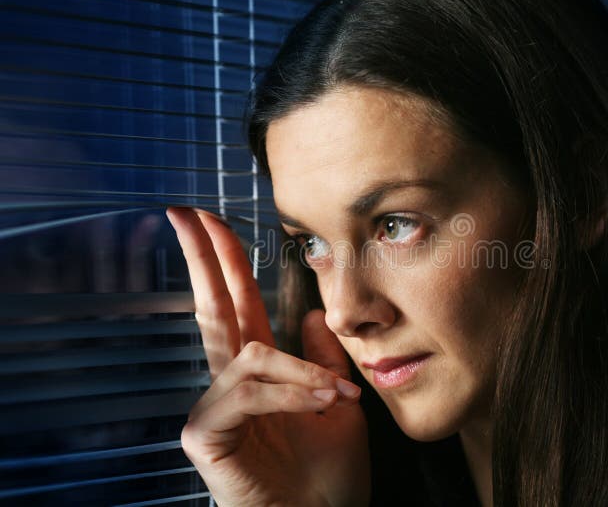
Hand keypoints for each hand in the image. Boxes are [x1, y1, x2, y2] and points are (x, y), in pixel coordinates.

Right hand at [165, 207, 369, 506]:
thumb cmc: (328, 478)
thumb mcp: (338, 403)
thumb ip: (322, 357)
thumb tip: (310, 313)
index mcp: (260, 372)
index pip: (237, 303)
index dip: (226, 261)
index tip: (213, 220)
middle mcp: (232, 384)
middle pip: (213, 307)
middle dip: (203, 258)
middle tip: (185, 213)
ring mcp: (215, 409)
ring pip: (248, 353)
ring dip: (300, 371)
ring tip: (337, 395)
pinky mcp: (207, 436)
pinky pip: (247, 391)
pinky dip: (289, 393)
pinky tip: (319, 405)